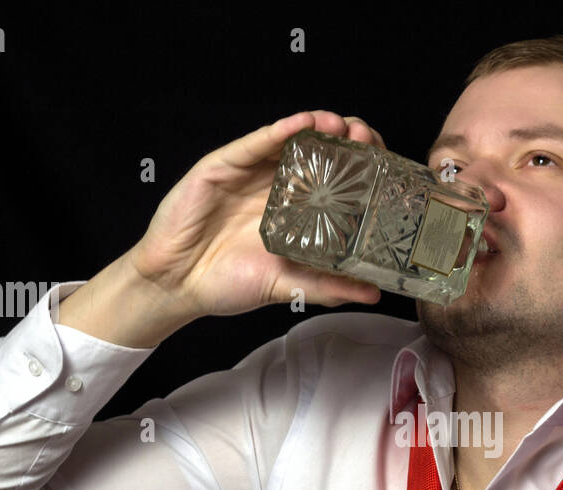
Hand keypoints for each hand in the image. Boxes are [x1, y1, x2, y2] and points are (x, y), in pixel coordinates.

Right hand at [127, 110, 385, 323]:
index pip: (337, 179)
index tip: (384, 166)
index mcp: (296, 211)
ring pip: (290, 140)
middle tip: (368, 142)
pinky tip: (302, 124)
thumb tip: (375, 292)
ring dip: (319, 128)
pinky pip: (254, 144)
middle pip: (320, 153)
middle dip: (347, 142)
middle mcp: (276, 187)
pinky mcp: (222, 167)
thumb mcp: (289, 286)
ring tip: (343, 126)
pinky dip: (279, 131)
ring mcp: (250, 174)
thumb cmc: (228, 284)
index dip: (361, 168)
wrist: (178, 286)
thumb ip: (329, 287)